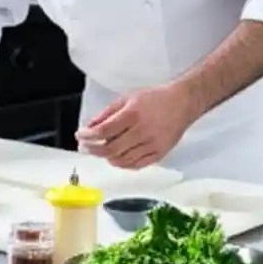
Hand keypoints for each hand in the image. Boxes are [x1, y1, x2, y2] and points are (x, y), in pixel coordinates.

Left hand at [75, 85, 195, 169]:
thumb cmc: (154, 99)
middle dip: (93, 150)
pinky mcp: (159, 154)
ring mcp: (152, 145)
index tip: (80, 136)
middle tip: (86, 147)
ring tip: (101, 150)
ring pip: (122, 160)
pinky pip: (136, 165)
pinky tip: (116, 157)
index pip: (104, 131)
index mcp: (133, 114)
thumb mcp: (127, 98)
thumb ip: (107, 113)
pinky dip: (122, 164)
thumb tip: (89, 127)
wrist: (182, 103)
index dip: (88, 136)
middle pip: (111, 149)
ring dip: (107, 157)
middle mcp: (142, 131)